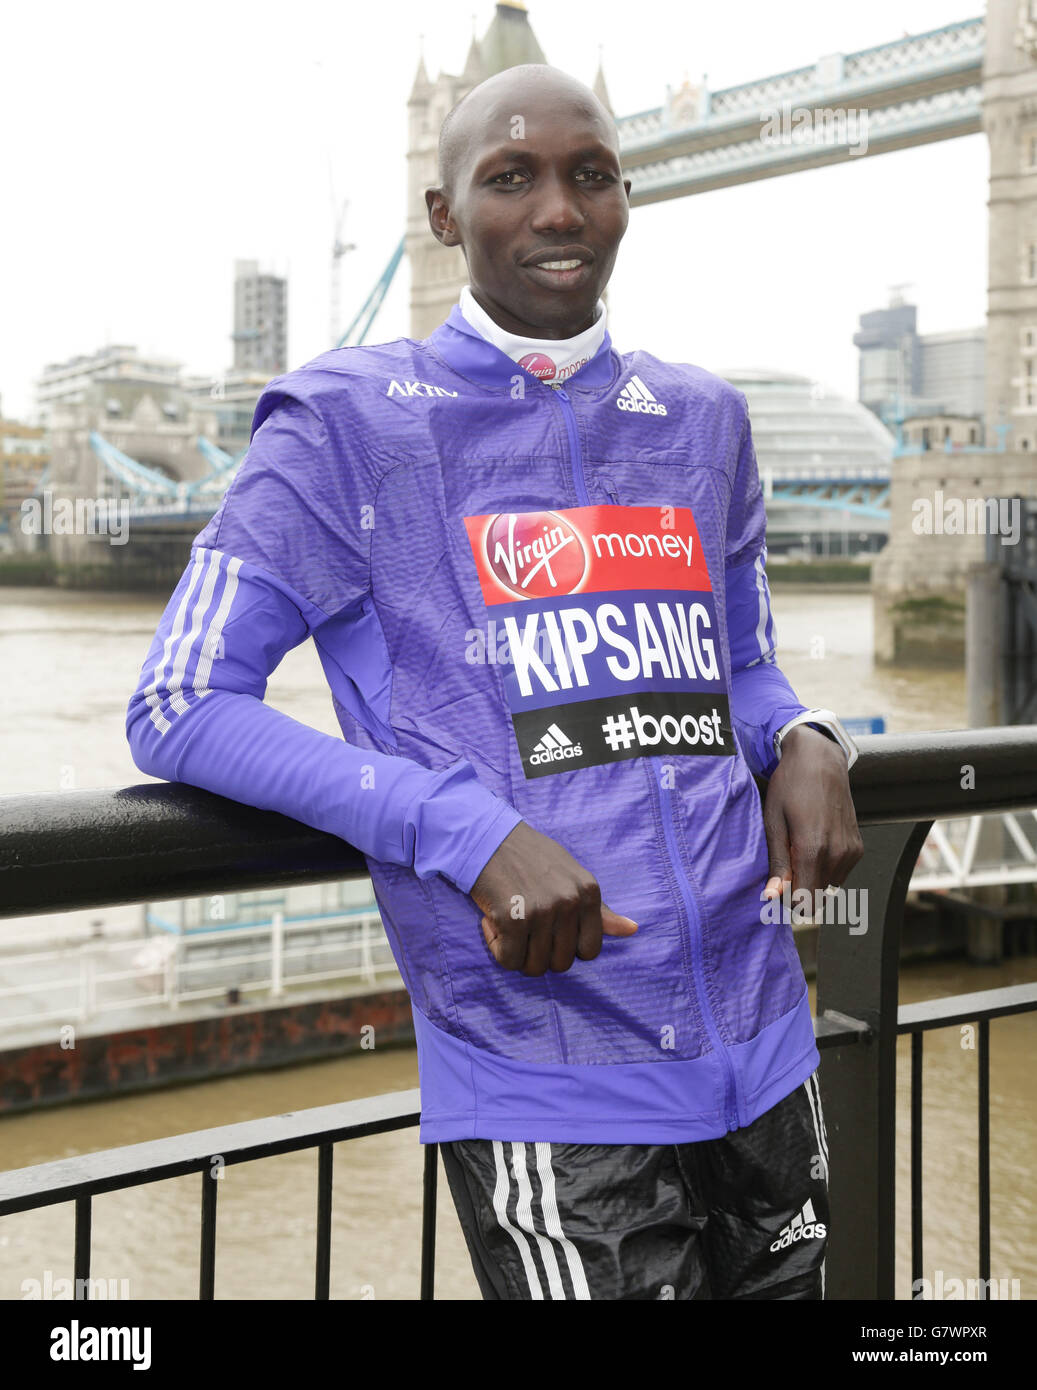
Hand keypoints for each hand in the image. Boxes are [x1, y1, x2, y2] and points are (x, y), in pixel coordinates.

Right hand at [470, 821, 637, 975]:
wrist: (488, 837)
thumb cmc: (532, 858)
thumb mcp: (572, 877)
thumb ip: (598, 910)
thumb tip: (633, 930)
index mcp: (589, 892)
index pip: (590, 951)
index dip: (566, 947)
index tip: (549, 930)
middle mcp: (569, 902)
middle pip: (562, 964)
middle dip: (540, 954)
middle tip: (525, 929)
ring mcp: (542, 911)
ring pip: (535, 967)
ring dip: (518, 953)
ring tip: (509, 925)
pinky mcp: (513, 919)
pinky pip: (509, 961)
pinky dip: (498, 949)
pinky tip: (493, 923)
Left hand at [762, 725, 863, 904]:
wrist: (820, 761)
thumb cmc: (790, 787)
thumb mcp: (774, 822)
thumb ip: (777, 862)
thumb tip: (772, 896)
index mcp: (813, 849)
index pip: (804, 900)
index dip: (787, 900)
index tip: (776, 886)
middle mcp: (837, 854)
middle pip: (817, 899)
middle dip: (799, 892)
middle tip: (783, 870)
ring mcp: (851, 851)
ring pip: (829, 888)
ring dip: (812, 879)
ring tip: (797, 853)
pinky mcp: (858, 847)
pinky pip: (840, 873)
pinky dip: (825, 869)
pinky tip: (813, 846)